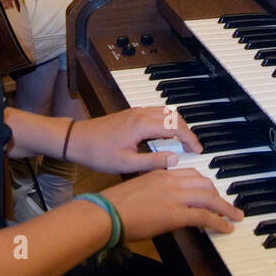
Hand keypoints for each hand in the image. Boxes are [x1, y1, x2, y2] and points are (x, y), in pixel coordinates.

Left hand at [66, 106, 203, 173]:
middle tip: (194, 148)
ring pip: (167, 112)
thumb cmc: (98, 153)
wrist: (77, 139)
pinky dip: (168, 121)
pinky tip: (168, 134)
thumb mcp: (126, 164)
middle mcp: (141, 114)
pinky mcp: (132, 113)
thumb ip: (152, 162)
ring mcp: (136, 111)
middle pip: (174, 117)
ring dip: (178, 125)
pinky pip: (157, 112)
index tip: (198, 150)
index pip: (175, 127)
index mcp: (142, 125)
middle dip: (188, 131)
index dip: (190, 139)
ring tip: (184, 142)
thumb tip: (175, 159)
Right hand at [101, 168, 242, 239]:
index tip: (211, 191)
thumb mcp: (138, 190)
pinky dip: (219, 222)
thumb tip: (162, 201)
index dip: (205, 184)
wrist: (106, 212)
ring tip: (234, 216)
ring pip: (209, 197)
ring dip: (225, 208)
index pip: (191, 174)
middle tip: (227, 205)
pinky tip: (226, 227)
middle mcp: (171, 181)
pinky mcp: (176, 214)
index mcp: (161, 173)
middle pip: (204, 183)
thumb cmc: (115, 205)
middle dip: (218, 195)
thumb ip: (154, 190)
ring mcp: (175, 196)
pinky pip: (205, 216)